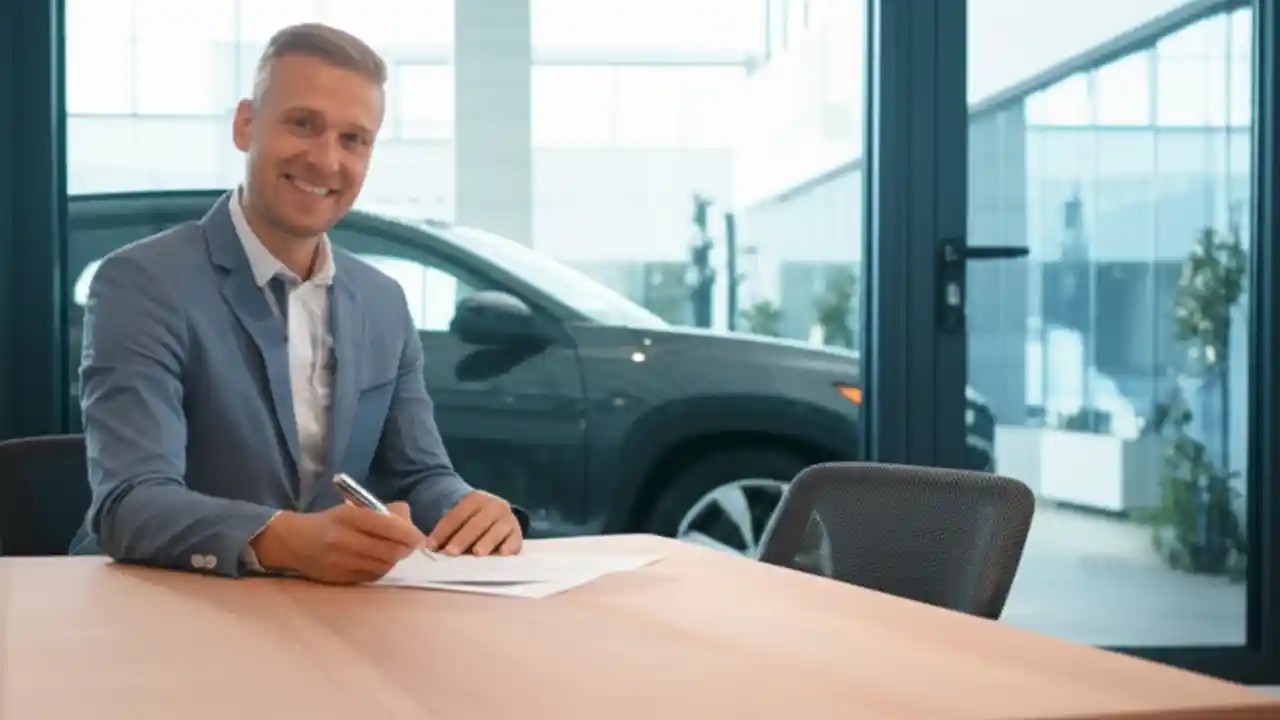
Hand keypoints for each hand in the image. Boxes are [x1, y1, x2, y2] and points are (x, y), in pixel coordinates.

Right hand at [251, 501, 426, 583]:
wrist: (292, 542)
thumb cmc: (328, 522)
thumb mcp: (351, 508)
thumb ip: (382, 512)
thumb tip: (409, 522)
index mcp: (347, 516)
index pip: (386, 525)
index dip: (408, 533)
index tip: (419, 537)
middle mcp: (343, 539)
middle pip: (388, 549)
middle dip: (404, 549)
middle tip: (409, 546)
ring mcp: (341, 561)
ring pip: (383, 565)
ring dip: (394, 559)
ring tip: (393, 552)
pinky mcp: (340, 578)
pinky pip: (372, 576)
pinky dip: (382, 569)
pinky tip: (379, 561)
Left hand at [427, 491, 522, 556]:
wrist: (498, 518)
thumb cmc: (471, 524)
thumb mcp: (460, 521)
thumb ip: (448, 533)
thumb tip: (430, 548)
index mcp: (475, 499)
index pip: (457, 515)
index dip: (443, 530)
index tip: (431, 546)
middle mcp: (493, 506)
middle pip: (476, 522)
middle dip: (462, 538)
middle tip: (450, 552)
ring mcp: (507, 519)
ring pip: (496, 530)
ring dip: (486, 542)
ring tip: (476, 553)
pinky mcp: (517, 534)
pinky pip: (514, 540)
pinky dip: (508, 547)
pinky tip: (502, 555)